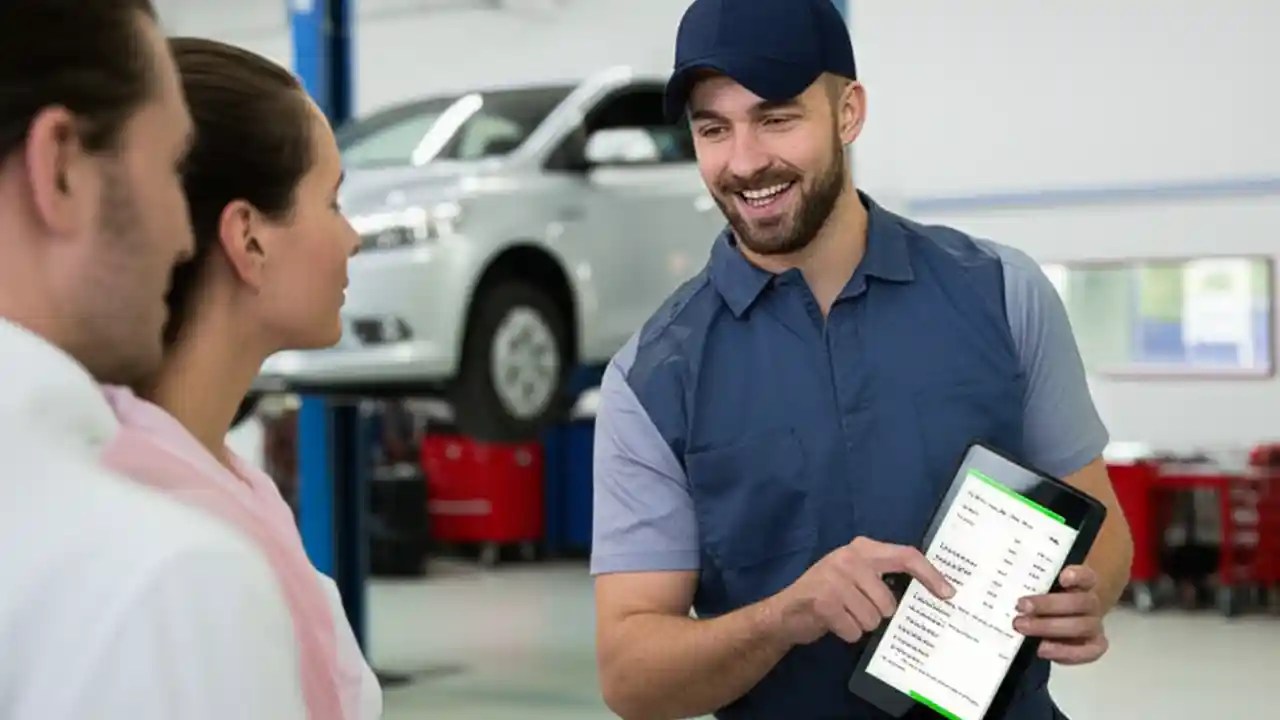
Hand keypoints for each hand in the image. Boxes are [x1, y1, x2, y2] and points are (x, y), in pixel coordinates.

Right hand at [772, 537, 954, 646]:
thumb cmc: (828, 595)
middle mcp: (849, 558)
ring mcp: (835, 578)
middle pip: (889, 601)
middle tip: (856, 609)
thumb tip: (926, 594)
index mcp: (862, 549)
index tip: (948, 594)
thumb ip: (881, 578)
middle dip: (877, 615)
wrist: (785, 612)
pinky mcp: (824, 601)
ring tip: (842, 615)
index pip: (906, 556)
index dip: (930, 575)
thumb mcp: (855, 577)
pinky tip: (832, 623)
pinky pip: (853, 630)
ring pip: (873, 618)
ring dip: (860, 625)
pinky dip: (845, 634)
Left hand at [1014, 565, 1108, 664]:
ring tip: (1023, 628)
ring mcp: (1095, 625)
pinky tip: (1041, 649)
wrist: (1065, 621)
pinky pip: (1085, 652)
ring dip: (1049, 628)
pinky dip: (1063, 652)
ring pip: (1080, 626)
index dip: (1076, 576)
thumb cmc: (1048, 601)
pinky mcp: (1094, 647)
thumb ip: (1033, 586)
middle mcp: (1092, 603)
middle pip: (1078, 602)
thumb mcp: (1041, 589)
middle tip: (1021, 606)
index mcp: (1083, 584)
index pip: (1086, 576)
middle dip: (1048, 605)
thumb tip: (1009, 585)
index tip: (1062, 577)